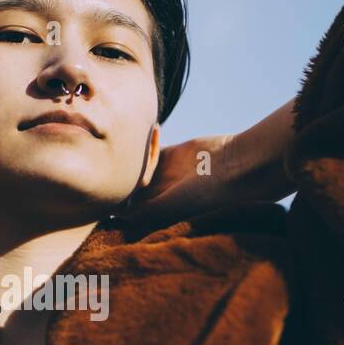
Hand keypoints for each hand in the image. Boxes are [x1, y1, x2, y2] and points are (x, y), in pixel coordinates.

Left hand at [112, 134, 235, 229]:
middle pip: (127, 184)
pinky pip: (150, 149)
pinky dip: (148, 140)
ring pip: (135, 164)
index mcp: (155, 209)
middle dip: (121, 172)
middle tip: (119, 155)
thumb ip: (144, 209)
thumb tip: (117, 215)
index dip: (117, 194)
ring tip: (139, 139)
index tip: (113, 180)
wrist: (230, 167)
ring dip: (134, 153)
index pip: (125, 205)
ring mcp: (162, 173)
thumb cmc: (202, 193)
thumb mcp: (171, 204)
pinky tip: (155, 129)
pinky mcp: (169, 155)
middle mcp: (156, 193)